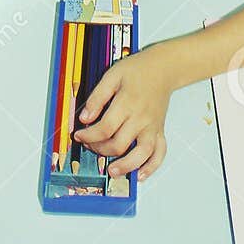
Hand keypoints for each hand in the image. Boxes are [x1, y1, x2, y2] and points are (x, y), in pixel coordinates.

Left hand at [74, 44, 174, 180]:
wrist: (164, 68)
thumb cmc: (138, 70)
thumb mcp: (112, 75)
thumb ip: (97, 97)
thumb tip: (84, 118)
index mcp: (127, 103)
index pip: (105, 128)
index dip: (88, 136)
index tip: (79, 135)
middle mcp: (141, 118)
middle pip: (119, 144)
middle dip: (100, 150)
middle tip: (90, 146)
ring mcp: (152, 127)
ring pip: (141, 154)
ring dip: (126, 166)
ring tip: (112, 171)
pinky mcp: (160, 131)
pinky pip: (160, 153)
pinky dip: (152, 167)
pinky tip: (141, 175)